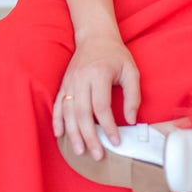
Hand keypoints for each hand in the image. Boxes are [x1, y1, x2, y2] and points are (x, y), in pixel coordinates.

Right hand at [52, 31, 140, 158]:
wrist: (95, 36)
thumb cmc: (115, 55)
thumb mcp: (131, 70)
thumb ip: (134, 95)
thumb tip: (131, 120)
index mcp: (99, 75)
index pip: (101, 107)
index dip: (109, 127)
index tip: (116, 142)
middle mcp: (81, 79)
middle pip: (82, 113)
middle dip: (89, 137)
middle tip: (98, 155)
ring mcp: (69, 82)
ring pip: (68, 112)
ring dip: (73, 134)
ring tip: (80, 151)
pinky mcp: (64, 84)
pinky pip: (58, 105)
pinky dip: (58, 121)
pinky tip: (60, 135)